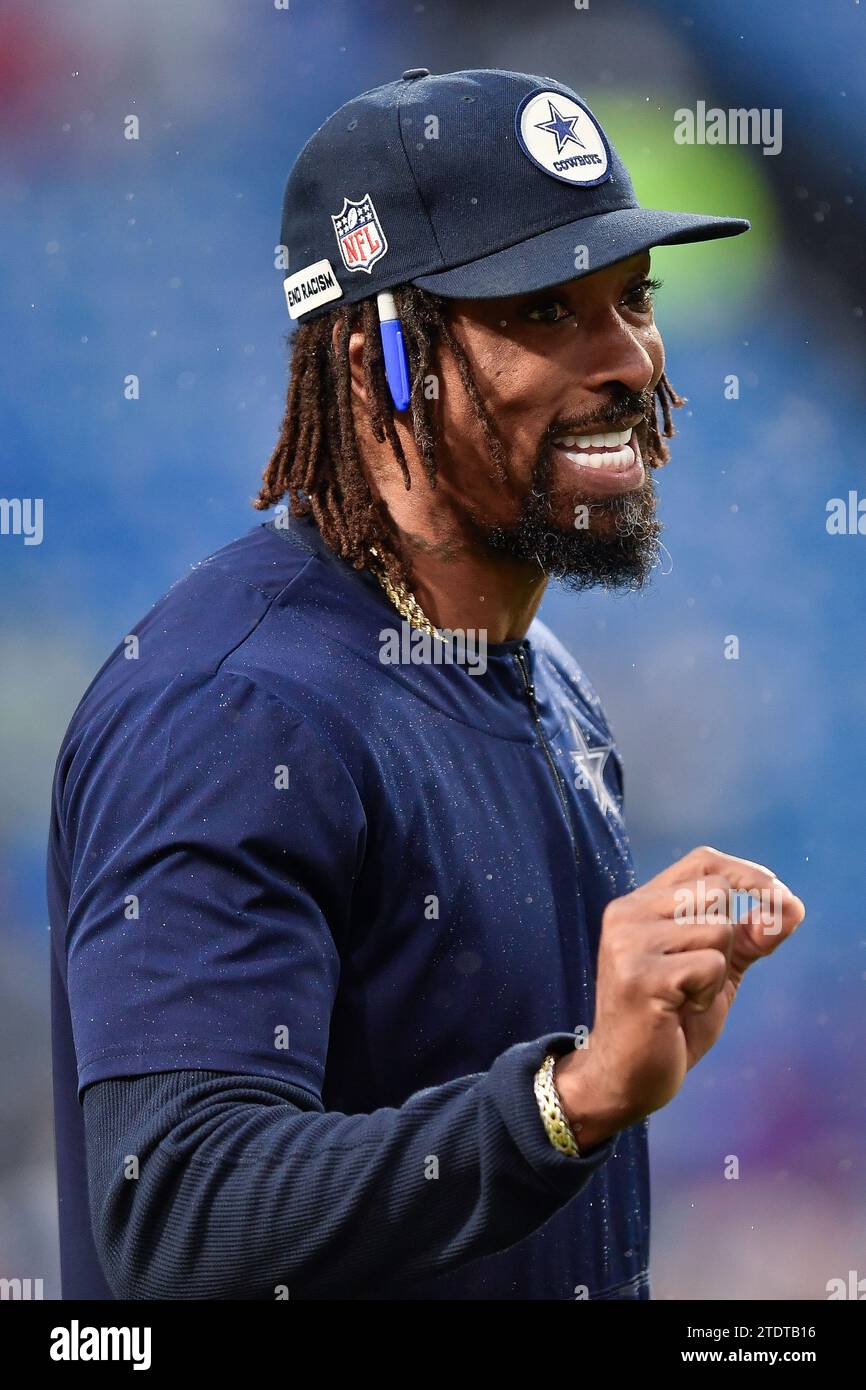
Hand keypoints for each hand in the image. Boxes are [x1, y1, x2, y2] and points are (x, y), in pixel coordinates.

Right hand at [554, 845, 805, 1145]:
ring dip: (718, 971)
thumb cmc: (670, 1024)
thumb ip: (750, 938)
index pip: (703, 862)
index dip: (745, 873)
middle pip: (716, 893)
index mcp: (638, 906)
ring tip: (685, 997)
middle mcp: (627, 914)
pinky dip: (708, 992)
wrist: (626, 1078)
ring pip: (718, 929)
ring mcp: (629, 943)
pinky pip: (710, 964)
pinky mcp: (640, 976)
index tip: (776, 896)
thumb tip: (792, 906)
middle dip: (729, 938)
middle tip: (701, 977)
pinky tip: (679, 1011)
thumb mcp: (716, 972)